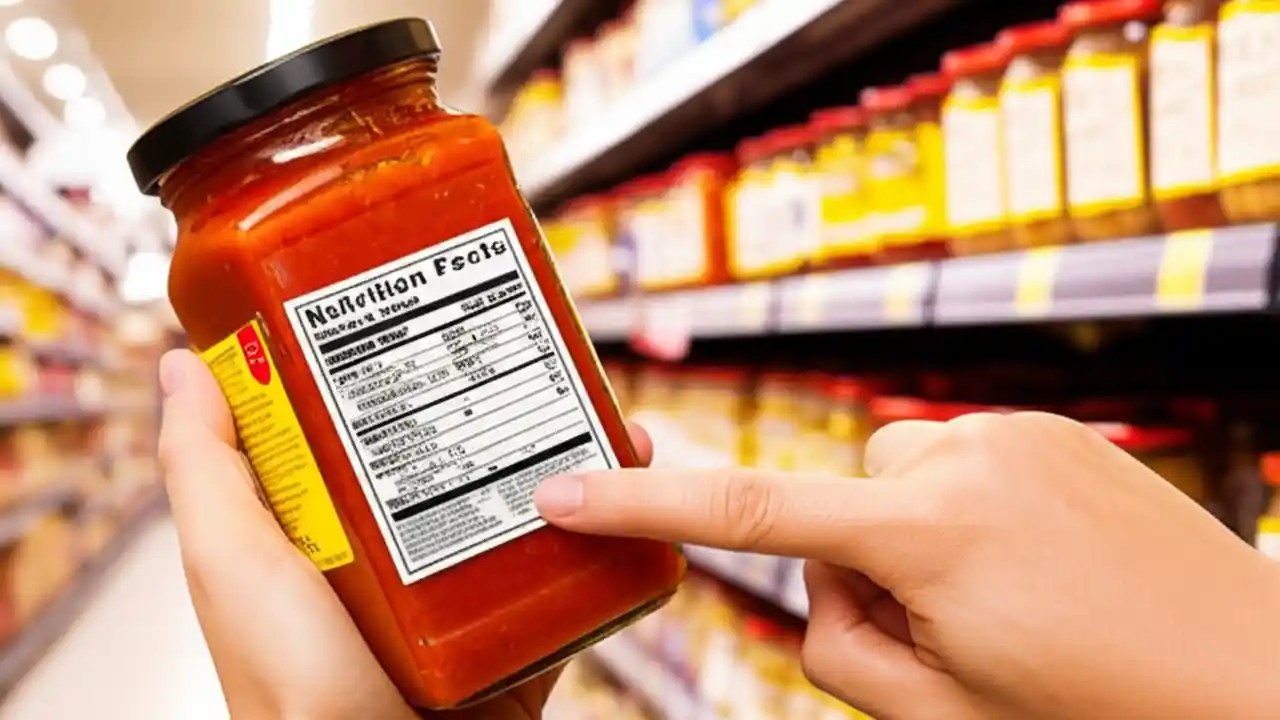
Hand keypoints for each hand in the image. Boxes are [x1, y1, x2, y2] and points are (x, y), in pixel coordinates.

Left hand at [160, 350, 657, 718]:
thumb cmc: (286, 690)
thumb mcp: (231, 561)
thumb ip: (206, 467)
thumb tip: (181, 365)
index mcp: (331, 527)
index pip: (366, 425)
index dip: (399, 367)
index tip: (434, 305)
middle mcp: (401, 552)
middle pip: (466, 455)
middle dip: (516, 403)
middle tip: (551, 349)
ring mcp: (467, 592)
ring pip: (535, 505)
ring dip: (581, 457)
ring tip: (613, 415)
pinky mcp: (522, 631)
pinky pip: (577, 573)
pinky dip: (616, 533)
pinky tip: (636, 487)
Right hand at [534, 412, 1279, 718]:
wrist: (1261, 683)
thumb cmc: (1105, 716)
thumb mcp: (936, 712)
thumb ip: (834, 640)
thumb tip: (822, 576)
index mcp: (928, 531)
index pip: (745, 512)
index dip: (641, 504)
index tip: (565, 492)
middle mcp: (967, 455)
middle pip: (836, 502)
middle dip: (859, 563)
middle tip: (949, 635)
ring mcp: (1017, 431)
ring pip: (898, 479)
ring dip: (916, 535)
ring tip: (1007, 599)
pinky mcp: (1053, 427)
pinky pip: (961, 461)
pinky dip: (967, 510)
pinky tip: (1034, 564)